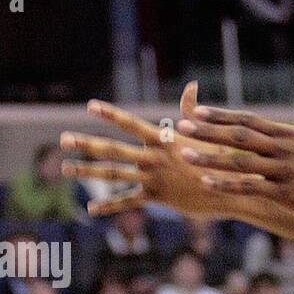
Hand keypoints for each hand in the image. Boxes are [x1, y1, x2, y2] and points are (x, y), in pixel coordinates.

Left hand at [61, 83, 234, 217]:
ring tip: (66, 168)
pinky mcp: (156, 197)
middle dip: (85, 143)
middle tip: (63, 138)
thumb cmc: (221, 158)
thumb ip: (192, 109)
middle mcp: (153, 157)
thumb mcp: (206, 132)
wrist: (231, 189)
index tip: (90, 106)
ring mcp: (152, 178)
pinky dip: (108, 205)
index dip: (109, 114)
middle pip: (112, 149)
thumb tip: (190, 85)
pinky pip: (127, 201)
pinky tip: (90, 209)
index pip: (130, 123)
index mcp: (163, 139)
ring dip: (87, 170)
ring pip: (113, 174)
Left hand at [176, 103, 293, 229]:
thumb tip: (251, 132)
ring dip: (209, 158)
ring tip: (185, 155)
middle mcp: (286, 149)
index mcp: (290, 134)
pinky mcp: (284, 193)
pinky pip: (248, 188)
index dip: (222, 116)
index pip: (249, 120)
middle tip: (182, 127)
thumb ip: (279, 140)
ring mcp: (285, 171)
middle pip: (240, 136)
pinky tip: (204, 183)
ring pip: (239, 162)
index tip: (197, 112)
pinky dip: (224, 185)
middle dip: (208, 131)